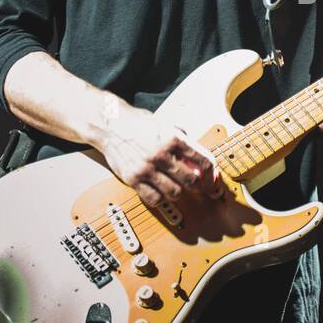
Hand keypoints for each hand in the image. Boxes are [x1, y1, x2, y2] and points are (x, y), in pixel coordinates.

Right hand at [96, 98, 219, 206]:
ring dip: (179, 192)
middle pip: (191, 180)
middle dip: (198, 186)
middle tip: (198, 187)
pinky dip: (161, 198)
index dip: (211, 174)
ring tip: (177, 187)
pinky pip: (154, 198)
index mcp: (173, 138)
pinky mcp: (133, 179)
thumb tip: (200, 158)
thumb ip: (183, 140)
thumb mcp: (166, 125)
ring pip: (175, 192)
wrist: (111, 125)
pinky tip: (160, 192)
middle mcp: (161, 154)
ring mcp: (147, 168)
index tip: (211, 179)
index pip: (202, 161)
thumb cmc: (138, 124)